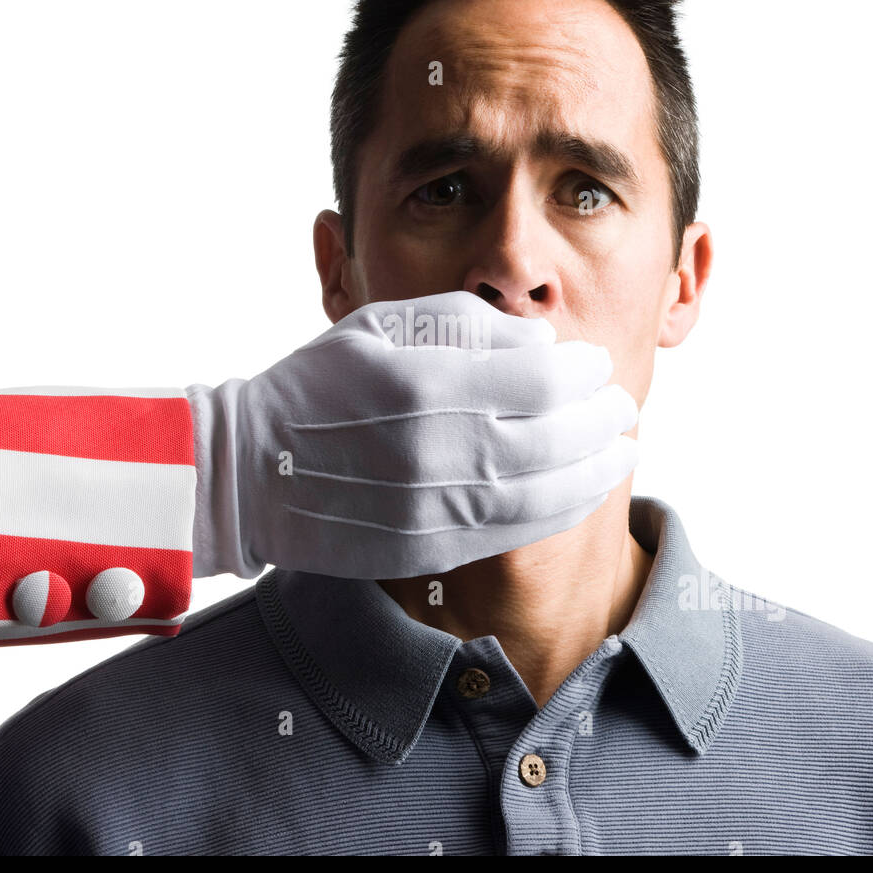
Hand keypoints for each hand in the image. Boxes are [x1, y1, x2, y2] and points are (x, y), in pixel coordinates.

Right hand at [190, 290, 638, 578]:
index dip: (580, 372)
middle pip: (554, 438)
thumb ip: (464, 323)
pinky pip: (514, 534)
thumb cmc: (314, 384)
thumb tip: (540, 343)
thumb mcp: (377, 326)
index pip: (536, 379)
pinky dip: (560, 511)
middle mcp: (434, 449)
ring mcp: (432, 507)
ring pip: (544, 493)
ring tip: (623, 449)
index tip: (595, 363)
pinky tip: (583, 491)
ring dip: (596, 470)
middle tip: (623, 405)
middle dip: (602, 420)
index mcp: (421, 384)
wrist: (249, 470)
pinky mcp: (427, 549)